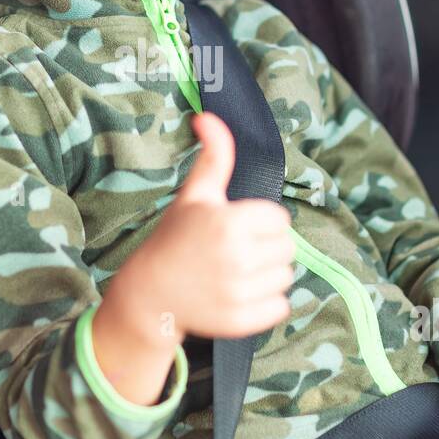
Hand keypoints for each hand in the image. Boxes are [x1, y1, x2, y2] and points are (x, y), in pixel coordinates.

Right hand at [118, 110, 294, 341]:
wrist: (150, 295)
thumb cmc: (175, 239)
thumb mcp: (195, 196)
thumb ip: (214, 157)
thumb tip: (208, 116)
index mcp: (229, 222)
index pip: (279, 219)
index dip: (260, 221)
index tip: (236, 228)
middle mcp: (236, 258)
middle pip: (287, 248)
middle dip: (266, 248)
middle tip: (236, 252)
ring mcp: (239, 292)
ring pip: (286, 277)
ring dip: (267, 275)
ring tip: (237, 273)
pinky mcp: (242, 321)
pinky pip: (281, 307)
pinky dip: (267, 303)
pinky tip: (240, 294)